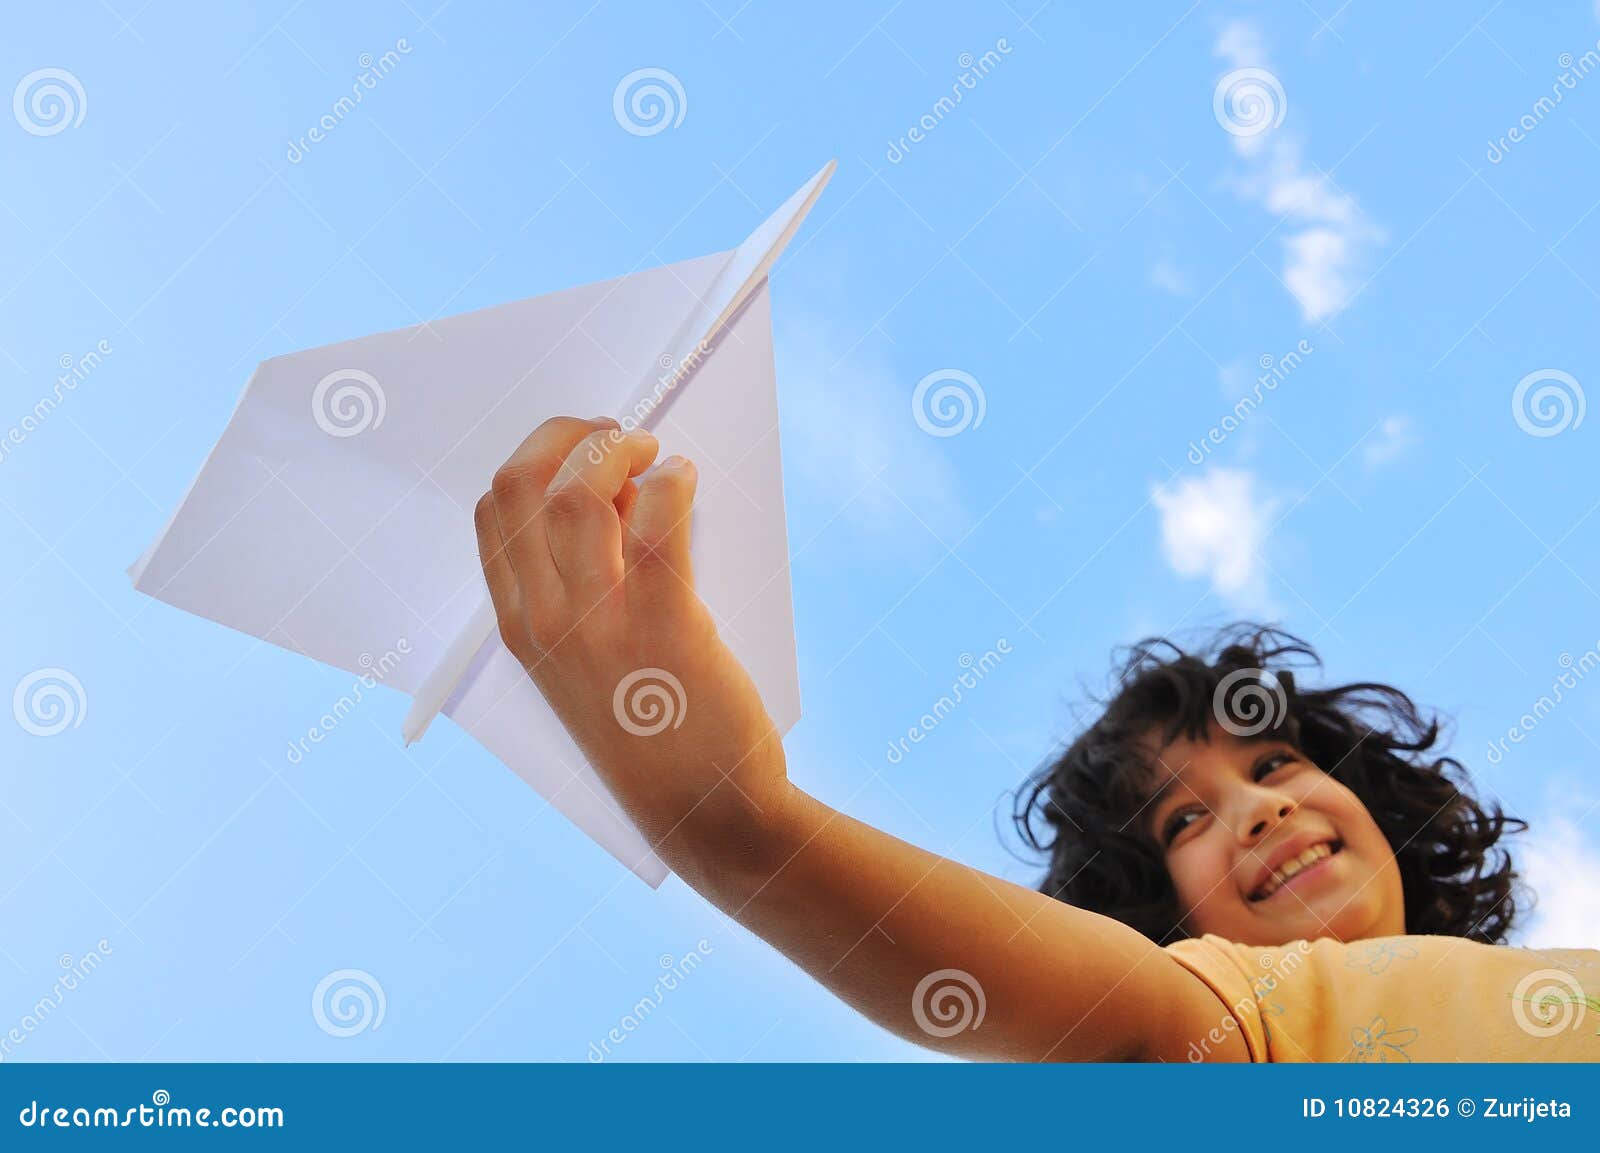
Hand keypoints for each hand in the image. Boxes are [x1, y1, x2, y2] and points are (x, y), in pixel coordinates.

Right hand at [474, 416, 791, 884]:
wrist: (708, 816)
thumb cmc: (654, 734)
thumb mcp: (588, 666)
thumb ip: (586, 587)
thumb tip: (615, 495)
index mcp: (518, 630)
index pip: (491, 513)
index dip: (534, 458)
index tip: (579, 448)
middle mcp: (543, 623)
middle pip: (522, 484)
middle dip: (570, 436)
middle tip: (621, 437)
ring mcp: (599, 626)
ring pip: (582, 490)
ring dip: (622, 450)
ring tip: (657, 456)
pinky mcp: (665, 626)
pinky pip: (659, 522)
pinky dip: (673, 483)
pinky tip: (687, 484)